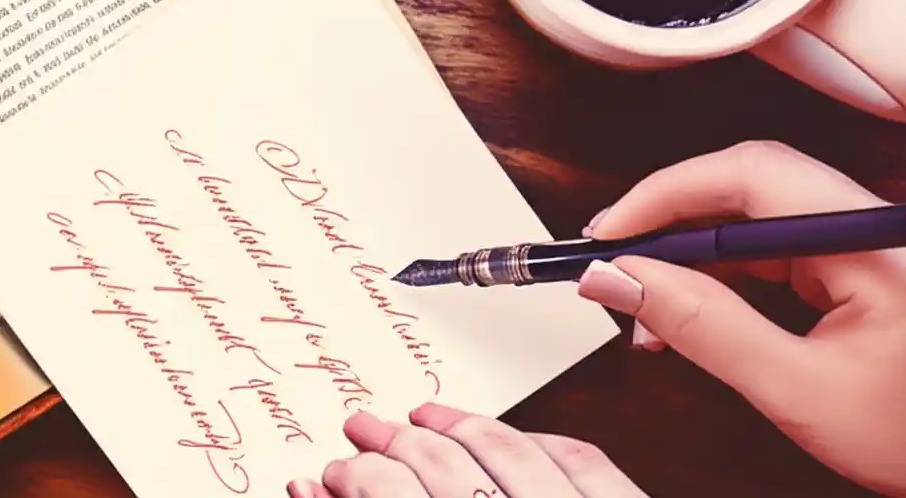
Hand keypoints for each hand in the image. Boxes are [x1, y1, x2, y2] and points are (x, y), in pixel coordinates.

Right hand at [288, 404, 646, 497]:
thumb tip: (320, 492)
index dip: (358, 477)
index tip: (331, 472)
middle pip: (449, 469)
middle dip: (393, 444)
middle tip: (360, 429)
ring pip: (512, 455)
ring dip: (457, 427)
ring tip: (418, 416)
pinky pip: (586, 461)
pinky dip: (541, 439)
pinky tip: (509, 432)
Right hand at [575, 141, 905, 497]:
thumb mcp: (797, 392)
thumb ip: (705, 329)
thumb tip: (624, 281)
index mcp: (882, 244)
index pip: (756, 177)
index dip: (670, 194)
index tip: (612, 231)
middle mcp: (879, 227)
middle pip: (750, 185)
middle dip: (671, 218)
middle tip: (612, 258)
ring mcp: (870, 243)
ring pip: (753, 216)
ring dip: (690, 252)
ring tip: (641, 299)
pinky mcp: (857, 264)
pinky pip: (769, 247)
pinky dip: (719, 274)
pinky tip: (684, 310)